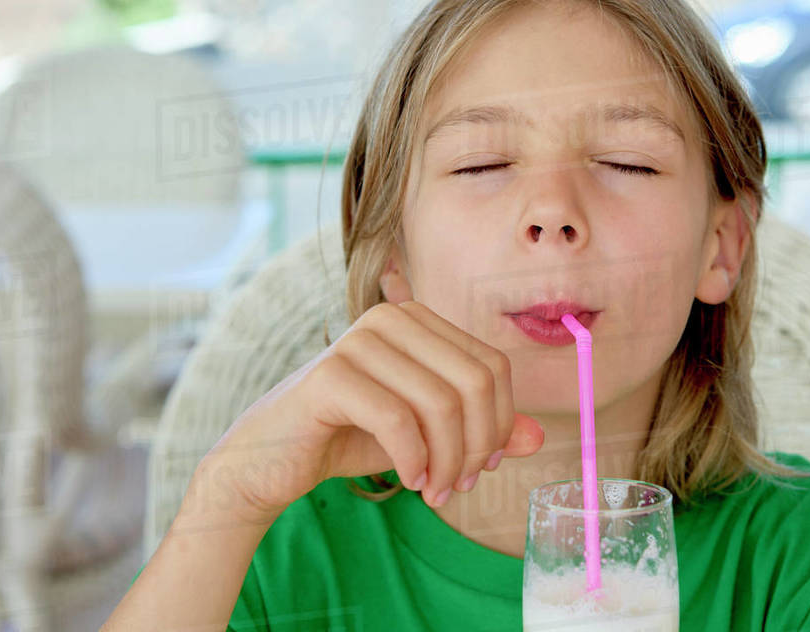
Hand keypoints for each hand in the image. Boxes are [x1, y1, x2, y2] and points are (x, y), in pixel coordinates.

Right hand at [193, 301, 543, 525]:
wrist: (269, 458)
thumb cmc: (351, 437)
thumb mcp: (428, 435)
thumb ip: (482, 431)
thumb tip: (539, 436)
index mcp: (419, 320)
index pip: (492, 366)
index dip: (500, 422)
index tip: (484, 466)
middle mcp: (392, 318)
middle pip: (474, 382)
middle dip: (478, 444)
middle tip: (460, 486)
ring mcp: (359, 340)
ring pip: (441, 403)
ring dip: (448, 460)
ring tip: (436, 491)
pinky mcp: (330, 375)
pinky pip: (398, 420)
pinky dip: (414, 459)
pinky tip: (410, 481)